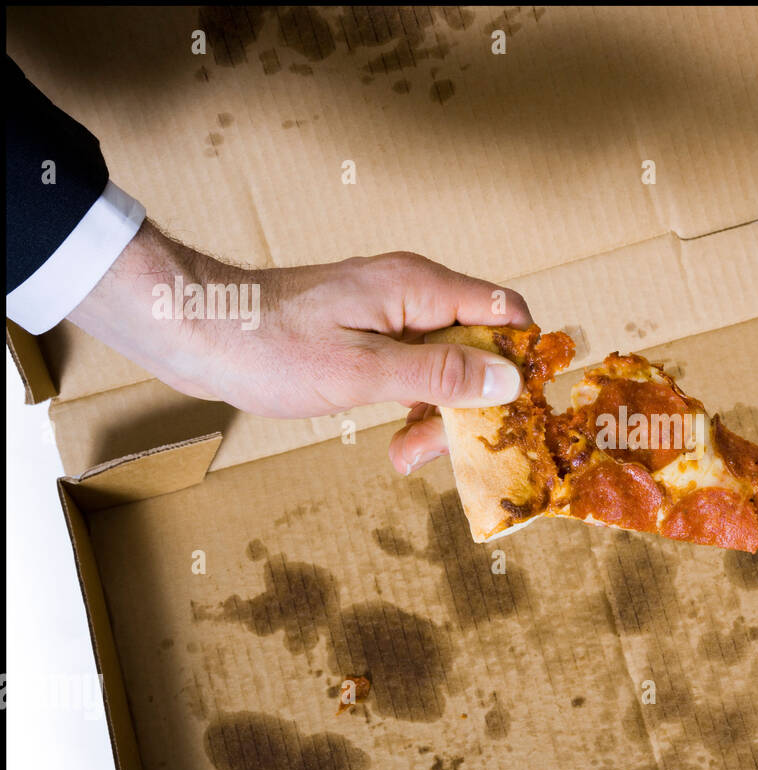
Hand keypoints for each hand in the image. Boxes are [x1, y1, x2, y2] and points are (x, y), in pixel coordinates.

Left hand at [67, 220, 530, 473]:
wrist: (196, 331)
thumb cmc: (269, 345)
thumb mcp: (362, 371)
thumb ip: (439, 375)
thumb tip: (509, 380)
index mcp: (419, 288)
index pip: (508, 312)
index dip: (522, 361)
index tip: (513, 412)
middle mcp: (415, 294)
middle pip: (481, 346)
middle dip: (471, 403)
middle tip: (437, 451)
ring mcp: (393, 314)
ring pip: (450, 366)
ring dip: (439, 415)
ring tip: (406, 454)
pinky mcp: (373, 335)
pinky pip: (418, 372)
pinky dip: (414, 408)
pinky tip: (396, 442)